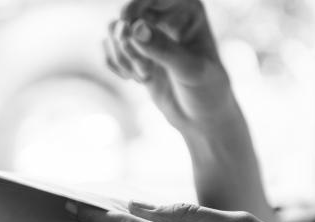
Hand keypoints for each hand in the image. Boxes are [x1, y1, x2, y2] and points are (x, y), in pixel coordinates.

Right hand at [104, 0, 233, 131]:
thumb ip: (163, 49)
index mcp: (186, 9)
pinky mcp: (133, 53)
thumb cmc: (206, 90)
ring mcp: (147, 35)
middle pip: (127, 14)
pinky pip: (108, 49)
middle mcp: (165, 16)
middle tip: (144, 70)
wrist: (201, 117)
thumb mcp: (189, 69)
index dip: (136, 5)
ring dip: (122, 57)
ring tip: (144, 77)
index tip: (125, 21)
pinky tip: (136, 80)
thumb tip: (134, 29)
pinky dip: (116, 65)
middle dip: (128, 43)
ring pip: (114, 31)